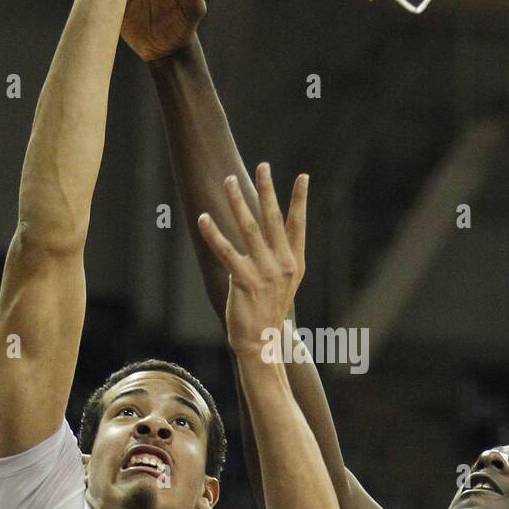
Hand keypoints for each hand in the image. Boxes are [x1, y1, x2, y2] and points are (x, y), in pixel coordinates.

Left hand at [197, 165, 307, 360]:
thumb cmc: (269, 310)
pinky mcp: (244, 281)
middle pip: (274, 219)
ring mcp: (265, 272)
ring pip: (249, 228)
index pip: (299, 225)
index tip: (303, 177)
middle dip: (267, 190)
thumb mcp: (284, 283)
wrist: (262, 341)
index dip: (300, 200)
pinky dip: (214, 233)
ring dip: (238, 201)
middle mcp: (283, 264)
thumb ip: (281, 257)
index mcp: (295, 263)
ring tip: (229, 180)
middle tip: (263, 166)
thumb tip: (271, 231)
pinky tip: (205, 218)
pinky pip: (226, 251)